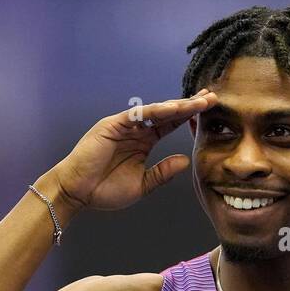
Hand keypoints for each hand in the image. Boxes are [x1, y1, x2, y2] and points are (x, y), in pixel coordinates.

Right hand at [50, 90, 217, 211]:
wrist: (77, 193)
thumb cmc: (104, 190)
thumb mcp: (142, 184)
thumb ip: (163, 172)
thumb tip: (185, 160)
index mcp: (144, 142)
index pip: (171, 124)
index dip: (189, 117)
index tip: (209, 111)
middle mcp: (136, 129)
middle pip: (167, 112)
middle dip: (189, 105)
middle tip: (212, 97)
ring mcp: (125, 125)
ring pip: (156, 111)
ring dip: (178, 106)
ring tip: (199, 102)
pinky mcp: (113, 124)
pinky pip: (137, 115)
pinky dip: (155, 111)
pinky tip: (174, 108)